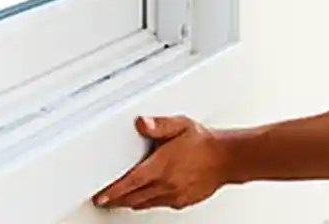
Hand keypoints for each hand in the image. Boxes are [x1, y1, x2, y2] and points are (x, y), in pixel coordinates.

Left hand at [92, 115, 231, 211]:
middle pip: (133, 198)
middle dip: (117, 200)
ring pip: (145, 204)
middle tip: (105, 199)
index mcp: (161, 166)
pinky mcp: (182, 201)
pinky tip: (146, 198)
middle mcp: (166, 184)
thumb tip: (141, 123)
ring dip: (130, 202)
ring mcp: (174, 195)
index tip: (101, 197)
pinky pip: (159, 205)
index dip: (112, 192)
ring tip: (120, 200)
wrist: (227, 158)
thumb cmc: (205, 142)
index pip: (130, 183)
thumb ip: (158, 125)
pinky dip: (149, 202)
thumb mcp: (180, 125)